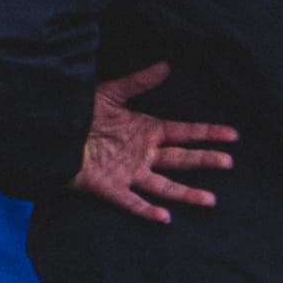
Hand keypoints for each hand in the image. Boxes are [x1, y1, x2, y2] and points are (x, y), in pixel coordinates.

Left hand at [73, 60, 235, 222]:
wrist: (49, 131)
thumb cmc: (79, 112)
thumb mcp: (110, 94)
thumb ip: (138, 82)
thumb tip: (165, 65)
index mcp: (146, 131)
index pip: (184, 133)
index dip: (208, 134)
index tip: (233, 135)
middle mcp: (142, 154)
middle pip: (180, 158)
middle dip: (204, 160)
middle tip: (228, 162)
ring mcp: (128, 172)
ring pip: (163, 185)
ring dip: (186, 193)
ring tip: (210, 199)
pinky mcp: (109, 187)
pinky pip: (131, 201)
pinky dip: (146, 210)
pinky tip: (165, 217)